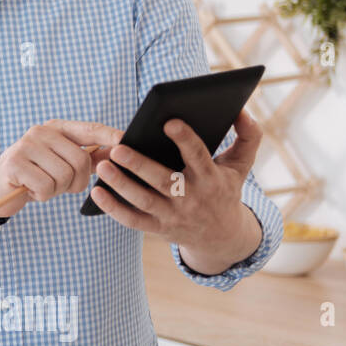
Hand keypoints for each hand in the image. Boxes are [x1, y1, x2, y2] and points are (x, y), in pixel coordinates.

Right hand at [0, 119, 122, 218]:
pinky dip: (42, 195)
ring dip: (56, 190)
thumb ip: (87, 157)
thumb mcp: (60, 164)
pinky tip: (30, 190)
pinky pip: (46, 186)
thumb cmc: (31, 176)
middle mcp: (40, 132)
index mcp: (55, 128)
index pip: (89, 129)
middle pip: (80, 160)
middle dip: (75, 182)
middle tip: (59, 186)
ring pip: (64, 175)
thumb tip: (119, 152)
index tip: (127, 141)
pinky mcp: (15, 164)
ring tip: (41, 185)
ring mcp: (26, 146)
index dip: (109, 135)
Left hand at [89, 109, 264, 269]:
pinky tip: (96, 192)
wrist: (221, 236)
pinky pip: (132, 220)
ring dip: (121, 184)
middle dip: (140, 165)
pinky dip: (113, 208)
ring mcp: (173, 215)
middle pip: (163, 181)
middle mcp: (191, 197)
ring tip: (103, 165)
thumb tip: (240, 109)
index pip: (198, 156)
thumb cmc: (224, 189)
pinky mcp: (157, 228)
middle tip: (117, 148)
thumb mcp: (241, 165)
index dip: (185, 139)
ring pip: (144, 200)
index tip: (168, 121)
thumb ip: (248, 136)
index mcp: (210, 178)